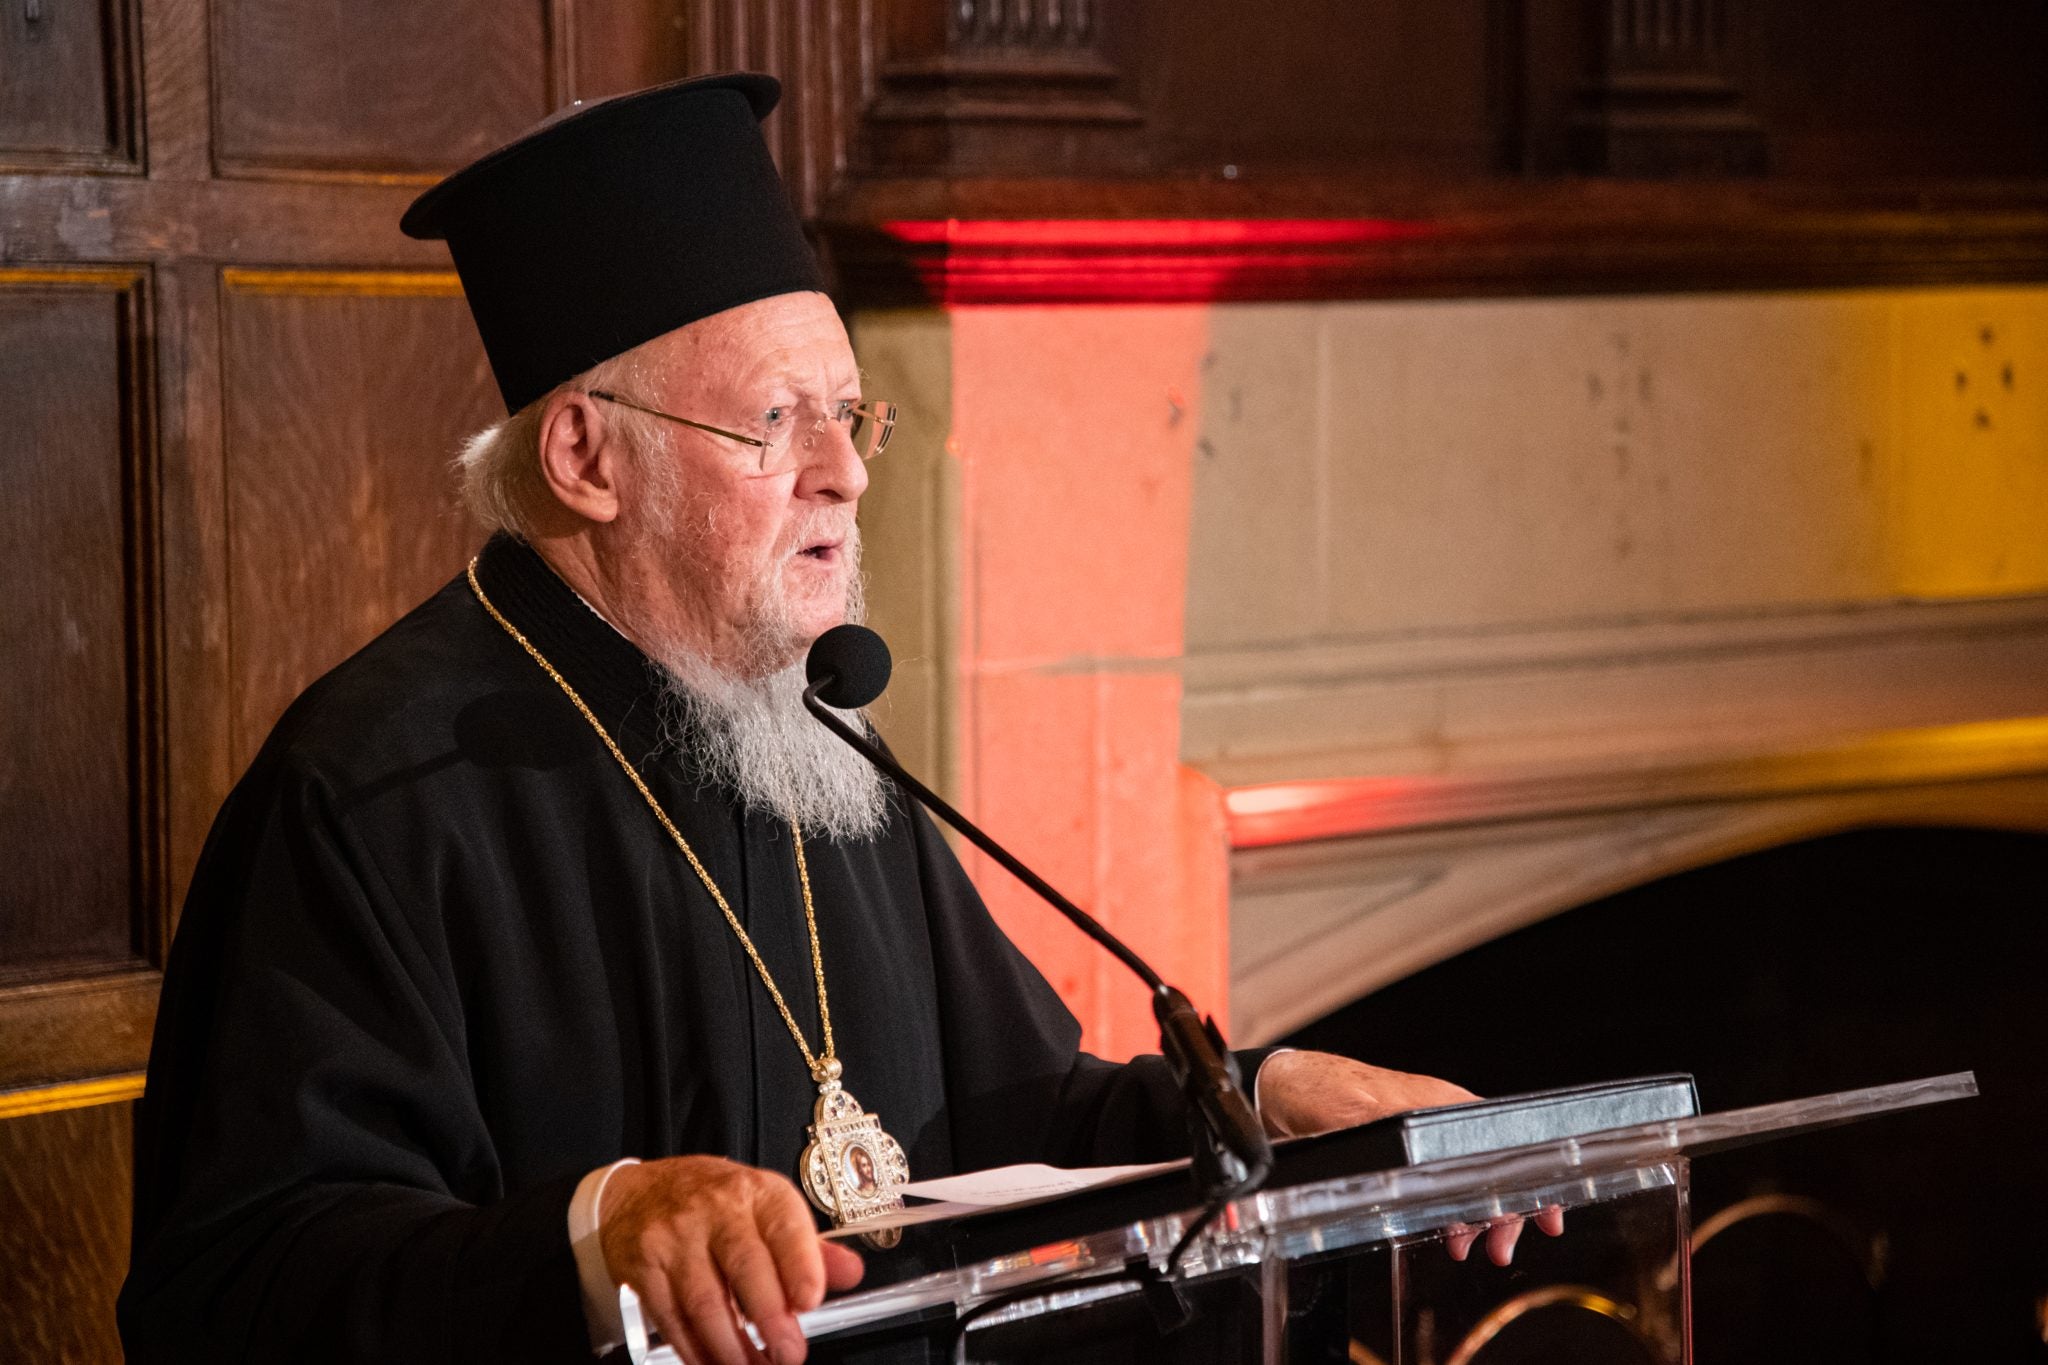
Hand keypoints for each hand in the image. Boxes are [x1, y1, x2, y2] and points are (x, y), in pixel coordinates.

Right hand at [599, 1155, 864, 1364]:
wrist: (638, 1193)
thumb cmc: (712, 1202)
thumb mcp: (765, 1208)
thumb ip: (809, 1246)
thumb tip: (850, 1274)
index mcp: (757, 1193)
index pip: (784, 1225)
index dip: (800, 1264)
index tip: (810, 1300)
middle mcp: (716, 1210)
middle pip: (745, 1266)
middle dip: (770, 1317)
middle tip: (789, 1354)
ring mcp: (676, 1237)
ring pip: (705, 1301)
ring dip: (732, 1347)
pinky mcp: (645, 1267)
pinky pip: (673, 1318)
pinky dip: (695, 1350)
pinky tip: (714, 1362)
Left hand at [1255, 1050, 1564, 1264]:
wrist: (1278, 1090)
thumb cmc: (1318, 1087)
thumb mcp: (1355, 1112)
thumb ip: (1394, 1132)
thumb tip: (1423, 1160)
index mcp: (1440, 1105)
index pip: (1501, 1144)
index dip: (1523, 1182)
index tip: (1541, 1213)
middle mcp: (1437, 1121)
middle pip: (1489, 1169)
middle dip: (1503, 1212)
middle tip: (1499, 1249)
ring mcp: (1419, 1141)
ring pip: (1466, 1183)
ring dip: (1476, 1219)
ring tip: (1473, 1248)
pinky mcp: (1398, 1157)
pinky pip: (1439, 1189)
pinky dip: (1449, 1214)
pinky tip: (1447, 1234)